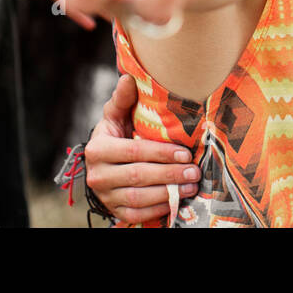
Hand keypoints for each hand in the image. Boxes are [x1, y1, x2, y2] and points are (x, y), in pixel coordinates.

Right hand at [83, 74, 199, 223]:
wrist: (103, 164)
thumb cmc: (115, 134)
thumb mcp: (115, 115)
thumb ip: (123, 99)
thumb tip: (129, 78)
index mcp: (98, 149)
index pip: (133, 152)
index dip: (161, 153)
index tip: (185, 152)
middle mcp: (97, 175)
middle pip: (138, 176)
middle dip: (170, 174)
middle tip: (194, 170)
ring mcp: (105, 196)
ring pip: (139, 198)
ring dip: (168, 193)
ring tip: (191, 185)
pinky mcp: (114, 211)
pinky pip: (137, 214)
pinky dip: (158, 209)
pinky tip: (176, 200)